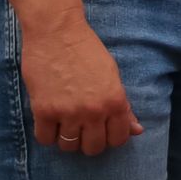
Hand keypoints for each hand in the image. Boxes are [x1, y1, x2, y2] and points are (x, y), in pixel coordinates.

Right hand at [20, 9, 141, 156]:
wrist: (57, 31)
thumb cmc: (86, 49)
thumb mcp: (112, 75)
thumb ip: (124, 106)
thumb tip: (137, 131)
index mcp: (115, 101)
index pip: (119, 139)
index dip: (110, 137)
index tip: (102, 130)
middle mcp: (94, 111)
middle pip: (93, 148)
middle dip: (89, 141)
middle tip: (82, 127)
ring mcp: (68, 112)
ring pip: (69, 146)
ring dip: (67, 138)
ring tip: (65, 122)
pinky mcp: (43, 110)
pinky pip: (46, 139)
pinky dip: (47, 134)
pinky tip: (50, 121)